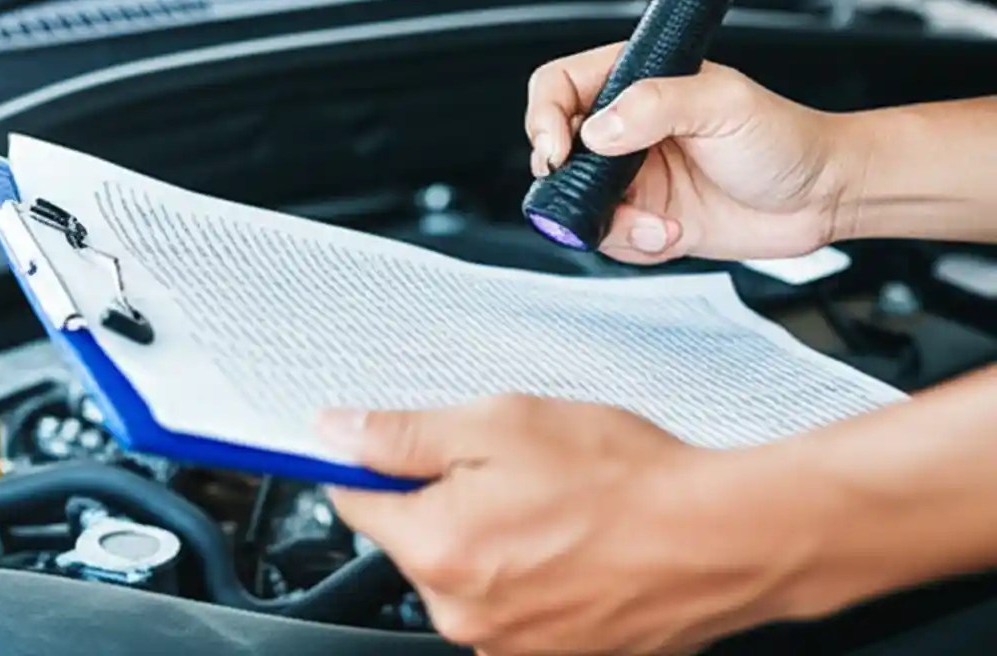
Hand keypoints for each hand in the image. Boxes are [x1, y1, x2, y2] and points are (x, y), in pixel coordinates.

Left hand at [317, 396, 826, 654]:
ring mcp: (506, 642)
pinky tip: (572, 540)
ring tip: (553, 505)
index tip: (393, 444)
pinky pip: (509, 601)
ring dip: (489, 535)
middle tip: (508, 466)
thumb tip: (336, 432)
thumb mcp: (500, 423)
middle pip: (413, 539)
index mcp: (436, 549)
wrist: (719, 538)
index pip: (355, 501)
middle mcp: (460, 610)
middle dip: (443, 497)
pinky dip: (528, 570)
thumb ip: (403, 433)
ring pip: (464, 571)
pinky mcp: (547, 654)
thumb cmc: (621, 479)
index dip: (372, 462)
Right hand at [525, 43, 859, 263]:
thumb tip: (598, 129)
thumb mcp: (724, 106)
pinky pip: (608, 239)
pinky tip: (672, 233)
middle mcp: (625, 129)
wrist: (820, 198)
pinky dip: (634, 245)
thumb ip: (657, 106)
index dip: (544, 118)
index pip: (558, 87)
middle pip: (555, 152)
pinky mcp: (644, 218)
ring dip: (610, 224)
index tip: (560, 150)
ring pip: (574, 205)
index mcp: (636, 81)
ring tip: (656, 223)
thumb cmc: (786, 139)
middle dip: (569, 185)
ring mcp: (631, 177)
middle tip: (599, 197)